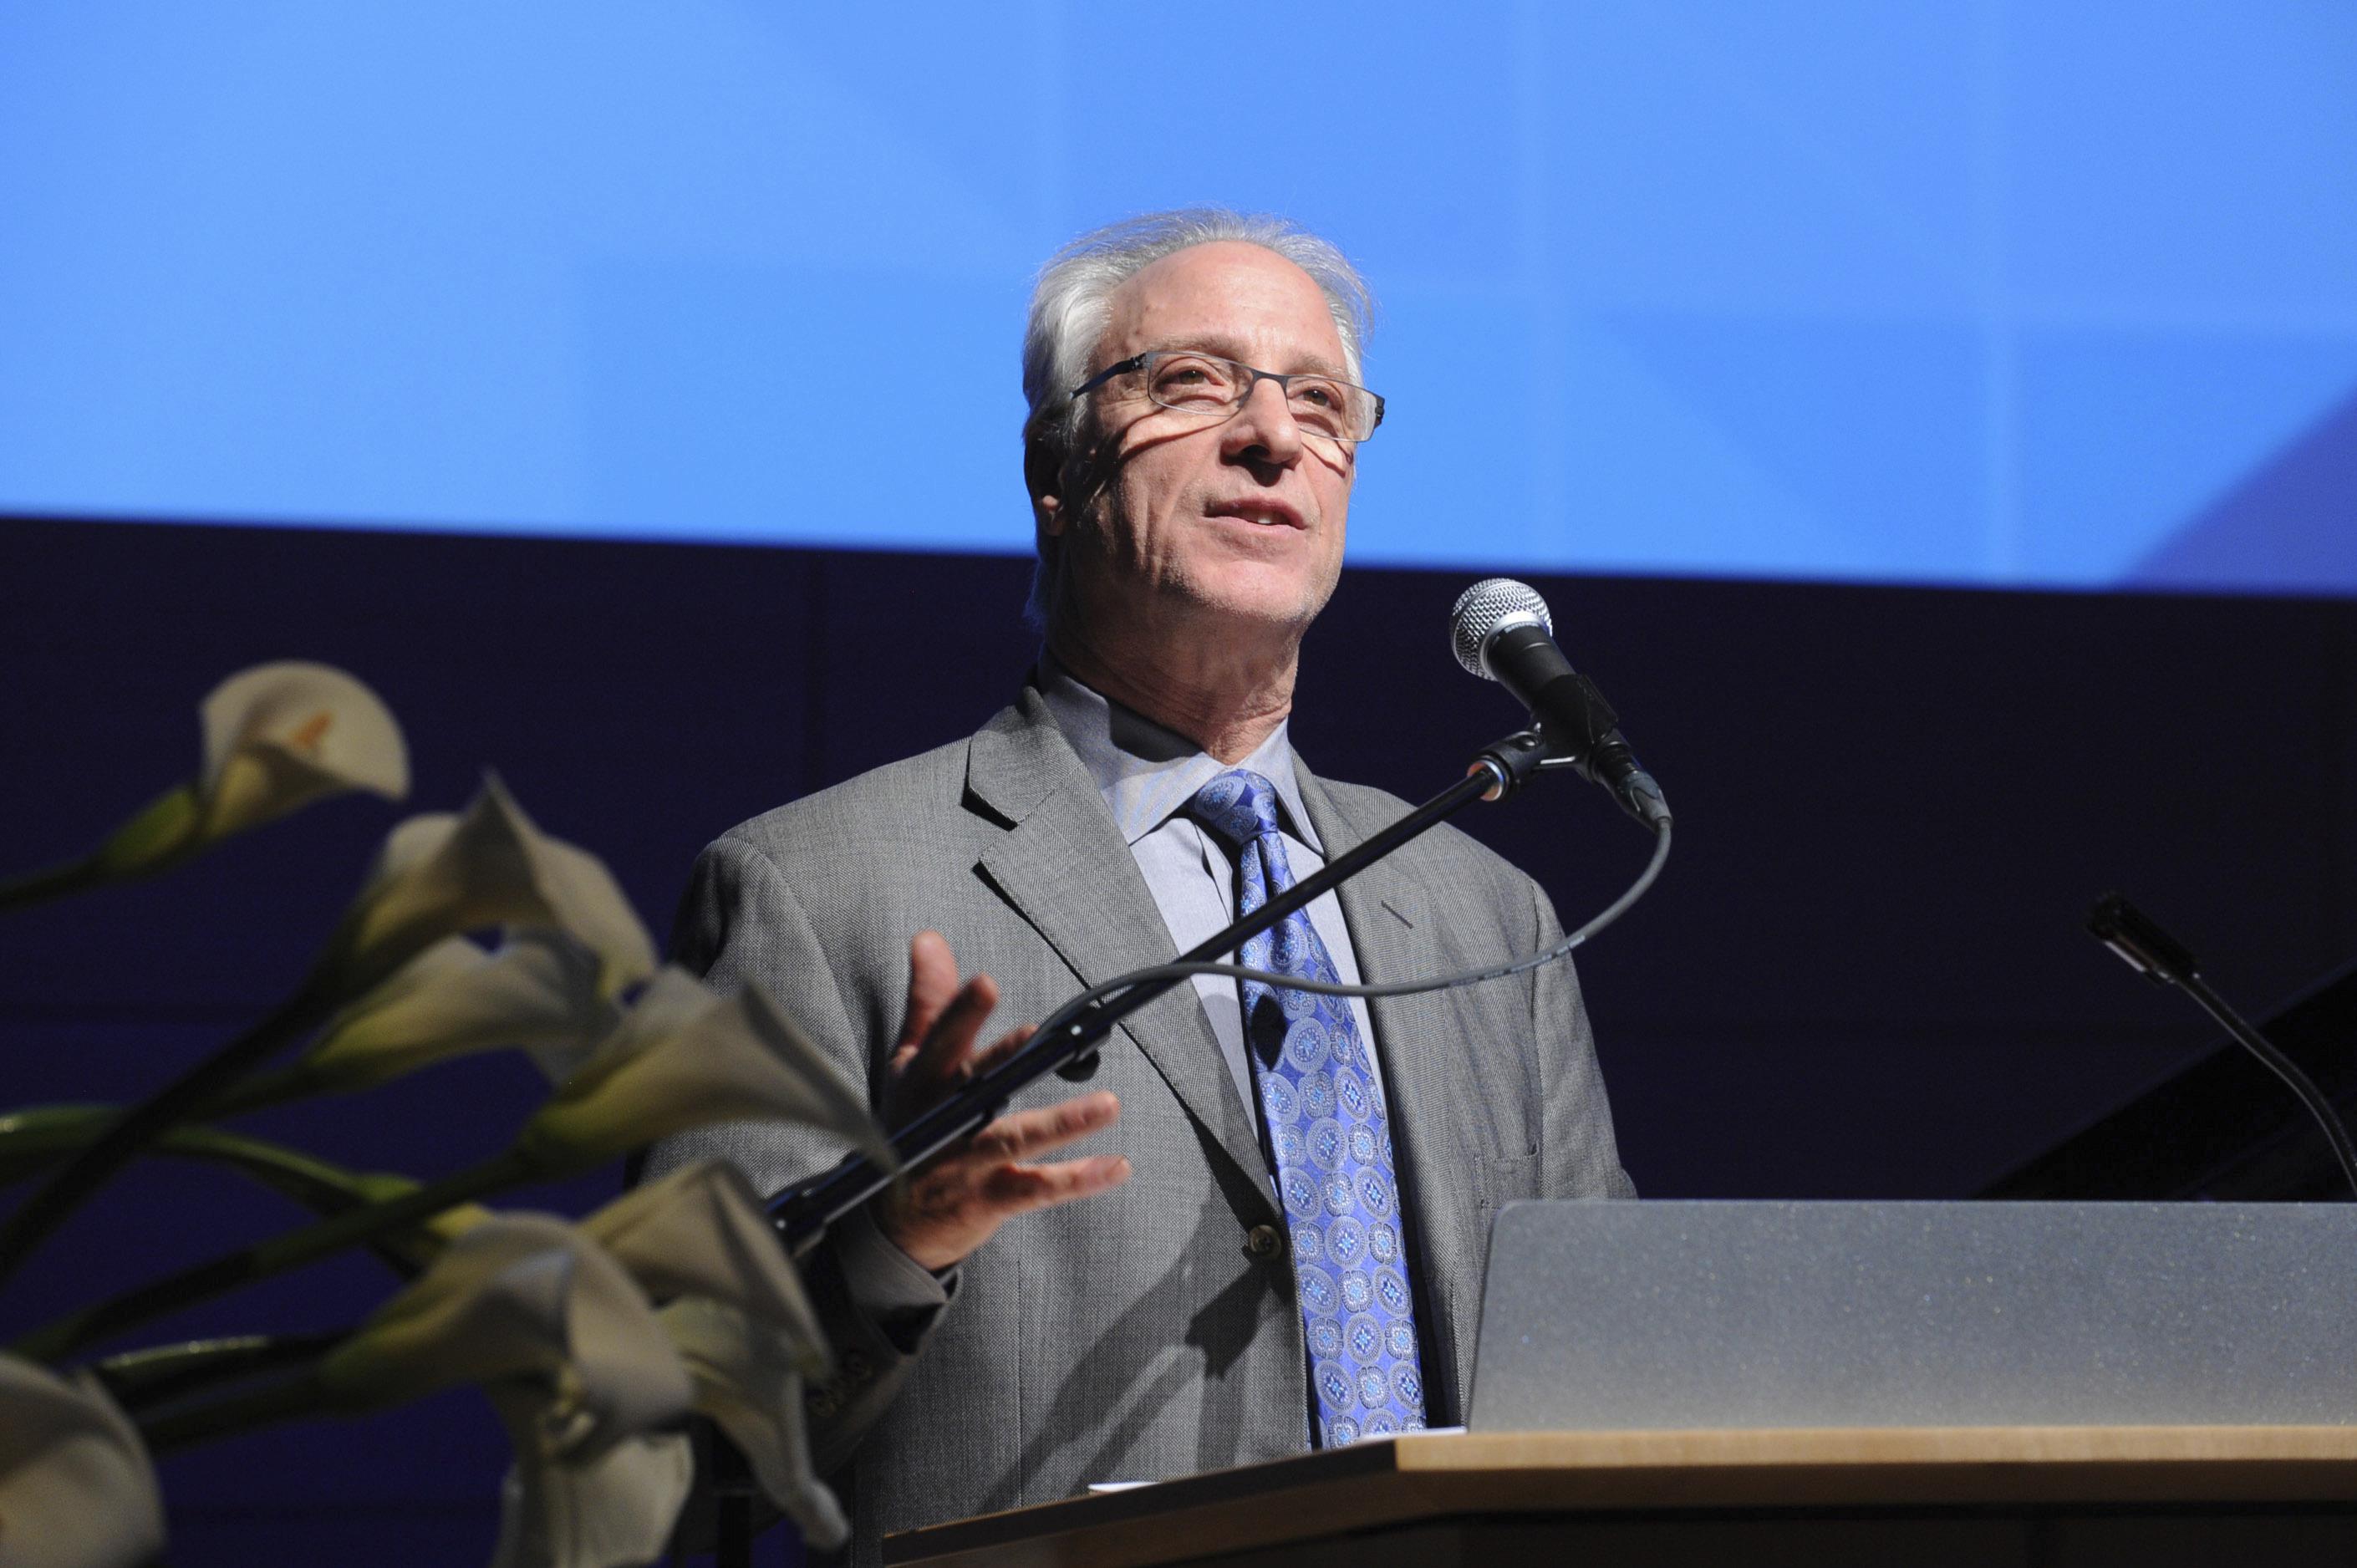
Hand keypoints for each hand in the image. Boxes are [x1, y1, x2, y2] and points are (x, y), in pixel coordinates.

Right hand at [875, 931, 1129, 1270]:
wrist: (893, 1224)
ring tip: (1110, 1104)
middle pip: (977, 1086)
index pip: (941, 1041)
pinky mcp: (990, 1199)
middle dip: (1004, 1061)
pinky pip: (1038, 1188)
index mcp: (925, 1080)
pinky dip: (1079, 1179)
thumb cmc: (910, 1126)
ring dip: (1064, 1123)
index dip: (961, 1012)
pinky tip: (1118, 1166)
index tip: (985, 982)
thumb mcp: (912, 1064)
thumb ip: (930, 1002)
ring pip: (1017, 1138)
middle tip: (1039, 1037)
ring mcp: (967, 1163)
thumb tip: (929, 937)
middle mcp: (944, 1121)